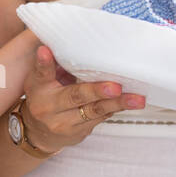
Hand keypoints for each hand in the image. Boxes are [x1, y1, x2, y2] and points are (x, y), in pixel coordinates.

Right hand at [20, 45, 145, 153]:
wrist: (39, 132)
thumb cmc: (43, 99)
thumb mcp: (40, 81)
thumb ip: (51, 66)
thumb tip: (64, 44)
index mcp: (39, 89)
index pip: (41, 73)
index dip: (44, 62)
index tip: (45, 50)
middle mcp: (50, 108)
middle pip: (75, 96)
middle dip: (97, 91)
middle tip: (116, 87)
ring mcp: (66, 123)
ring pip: (94, 111)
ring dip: (118, 104)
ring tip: (136, 99)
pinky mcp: (80, 131)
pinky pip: (101, 117)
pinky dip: (116, 108)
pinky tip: (131, 103)